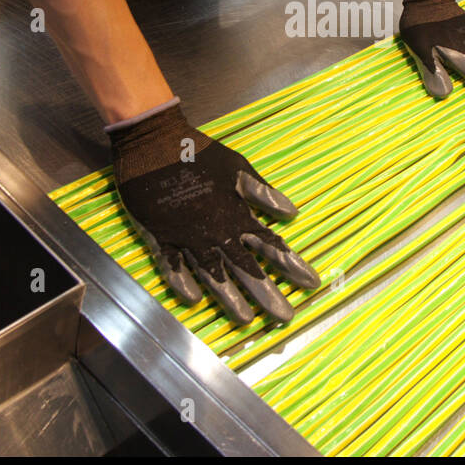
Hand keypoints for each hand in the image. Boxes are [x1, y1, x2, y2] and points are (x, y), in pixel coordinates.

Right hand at [109, 99, 320, 324]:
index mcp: (236, 214)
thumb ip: (262, 193)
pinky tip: (193, 301)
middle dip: (267, 293)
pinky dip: (181, 283)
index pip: (271, 246)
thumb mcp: (237, 167)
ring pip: (213, 275)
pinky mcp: (161, 237)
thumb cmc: (198, 152)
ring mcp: (187, 237)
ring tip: (246, 320)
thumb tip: (292, 212)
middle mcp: (216, 232)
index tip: (311, 283)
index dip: (292, 266)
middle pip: (247, 269)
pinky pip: (172, 267)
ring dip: (230, 298)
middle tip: (285, 316)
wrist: (154, 143)